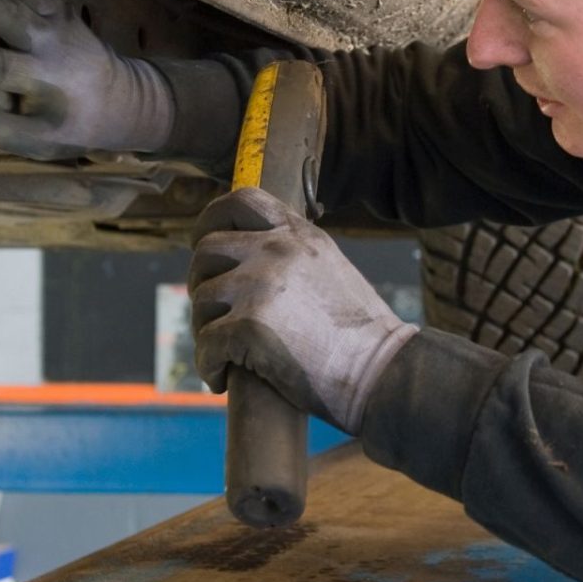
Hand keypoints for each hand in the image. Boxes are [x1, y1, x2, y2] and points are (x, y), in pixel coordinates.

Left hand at [190, 188, 417, 434]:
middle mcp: (276, 250)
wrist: (382, 372)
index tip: (202, 241)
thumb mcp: (332, 271)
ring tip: (221, 353)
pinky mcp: (248, 326)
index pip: (241, 200)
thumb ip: (294, 257)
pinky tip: (220, 380)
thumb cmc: (362, 336)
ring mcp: (259, 285)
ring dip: (204, 329)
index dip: (212, 220)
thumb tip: (254, 262)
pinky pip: (206, 344)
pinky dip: (208, 366)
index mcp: (299, 234)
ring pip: (202, 299)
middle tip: (210, 313)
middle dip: (200, 282)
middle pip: (207, 250)